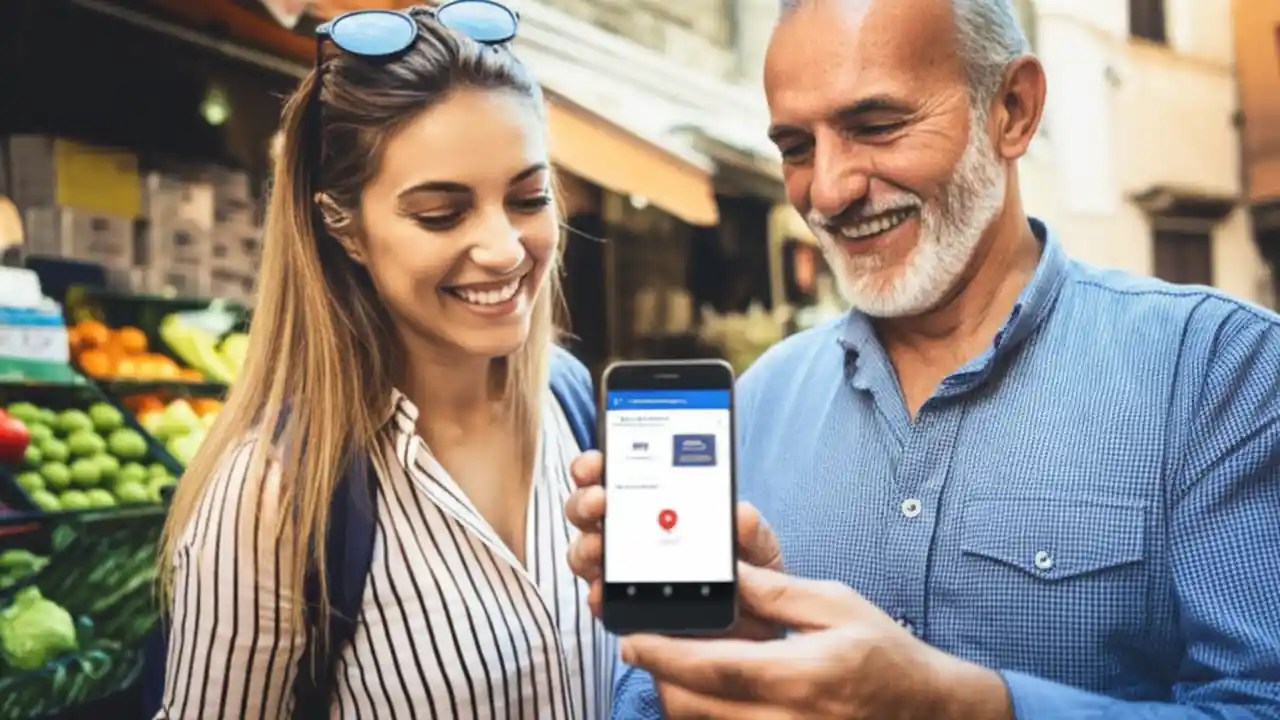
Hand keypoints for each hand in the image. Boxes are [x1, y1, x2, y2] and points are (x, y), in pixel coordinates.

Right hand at [564, 450, 783, 638]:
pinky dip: (597, 595)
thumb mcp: (757, 548)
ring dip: (587, 547)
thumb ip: (751, 531)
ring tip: (602, 547)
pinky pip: (599, 601)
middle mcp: (630, 535)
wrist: (753, 628)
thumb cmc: (749, 576)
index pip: (614, 476)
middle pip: (587, 512)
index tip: (597, 460)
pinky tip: (603, 591)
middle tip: (599, 500)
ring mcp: (622, 572)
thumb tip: (741, 514)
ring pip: (585, 553)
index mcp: (656, 507)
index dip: (596, 465)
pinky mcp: (625, 609)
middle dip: (585, 501)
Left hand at [620, 564, 1013, 719]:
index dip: (664, 655)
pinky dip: (706, 717)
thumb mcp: (836, 605)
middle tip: (646, 648)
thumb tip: (726, 570)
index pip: (714, 668)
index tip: (633, 639)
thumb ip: (776, 590)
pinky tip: (709, 693)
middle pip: (695, 708)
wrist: (928, 710)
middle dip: (660, 678)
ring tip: (674, 669)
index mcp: (803, 675)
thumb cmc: (885, 655)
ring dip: (679, 699)